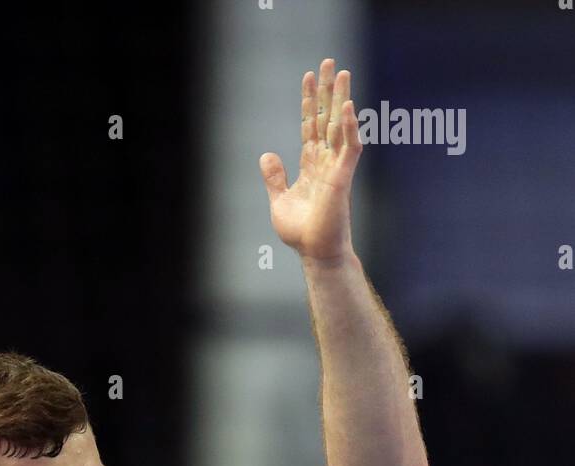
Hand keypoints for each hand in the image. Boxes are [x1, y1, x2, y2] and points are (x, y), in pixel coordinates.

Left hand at [259, 58, 361, 265]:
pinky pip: (348, 148)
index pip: (310, 125)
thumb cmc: (302, 232)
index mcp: (311, 165)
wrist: (315, 252)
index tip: (309, 76)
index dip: (309, 101)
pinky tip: (347, 107)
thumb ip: (275, 177)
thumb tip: (266, 154)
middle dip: (327, 90)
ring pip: (340, 125)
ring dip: (341, 98)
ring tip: (343, 71)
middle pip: (326, 117)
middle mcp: (325, 161)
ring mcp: (336, 167)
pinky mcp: (342, 178)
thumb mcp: (280, 201)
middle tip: (330, 61)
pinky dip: (349, 128)